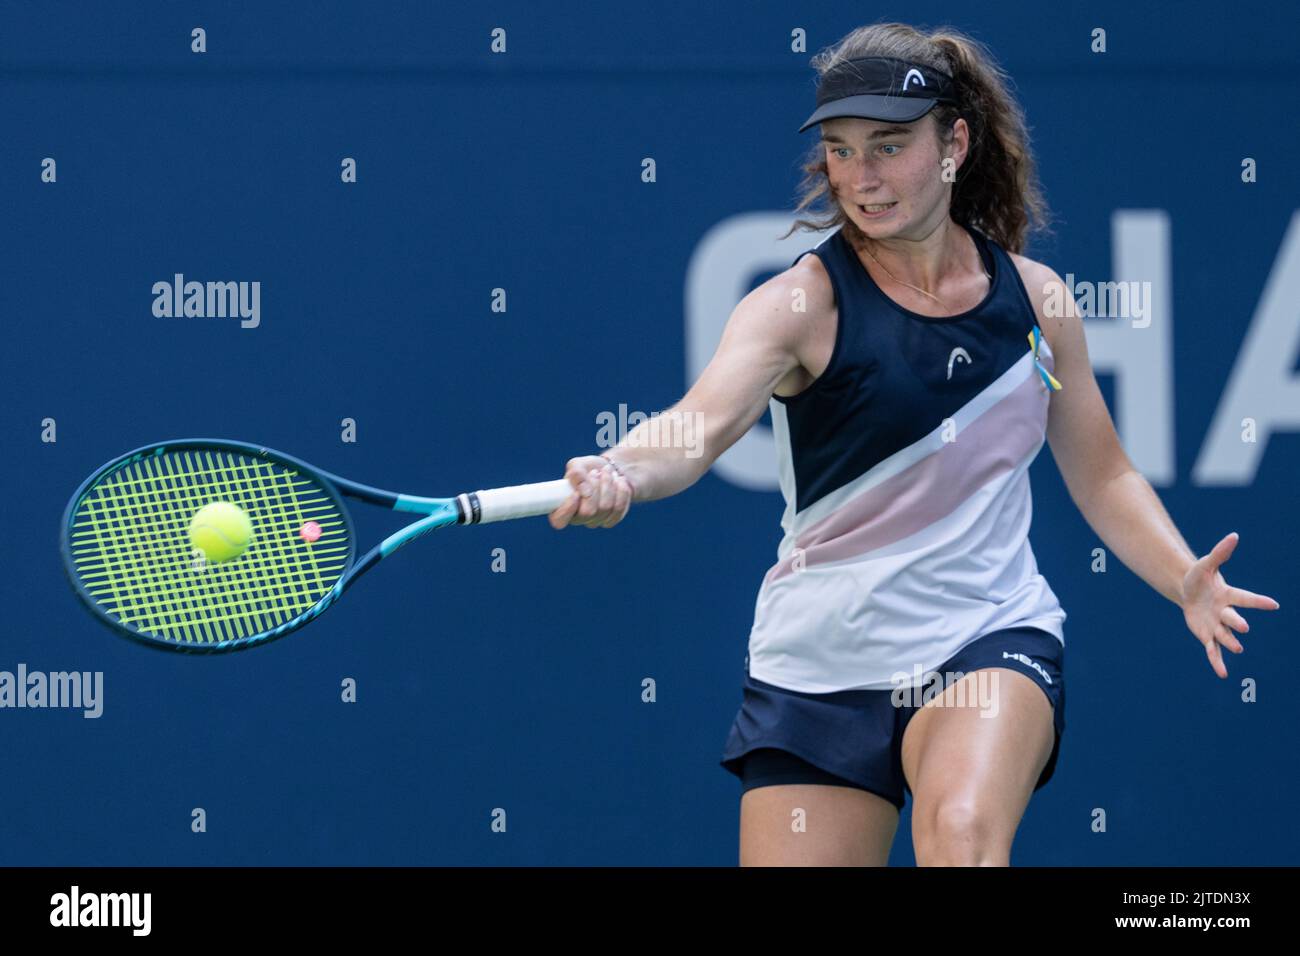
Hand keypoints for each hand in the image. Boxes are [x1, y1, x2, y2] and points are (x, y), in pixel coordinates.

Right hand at [548, 455, 633, 529]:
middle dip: (594, 488)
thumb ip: (576, 474)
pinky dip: (621, 491)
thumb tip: (585, 492)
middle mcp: (578, 518)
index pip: (559, 521)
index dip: (568, 508)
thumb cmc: (587, 468)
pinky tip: (619, 481)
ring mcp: (595, 521)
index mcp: (561, 507)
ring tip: (607, 472)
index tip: (576, 492)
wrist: (608, 469)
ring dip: (608, 484)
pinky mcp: (612, 518)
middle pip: (588, 512)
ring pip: (605, 508)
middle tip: (595, 472)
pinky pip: (619, 508)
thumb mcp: (577, 464)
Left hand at [1180, 532, 1279, 677]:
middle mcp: (1225, 612)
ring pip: (1225, 636)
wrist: (1188, 592)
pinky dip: (1217, 662)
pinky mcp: (1207, 636)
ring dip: (1230, 643)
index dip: (1258, 602)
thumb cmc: (1199, 578)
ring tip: (1238, 649)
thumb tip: (1234, 535)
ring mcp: (1216, 626)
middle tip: (1243, 627)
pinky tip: (1222, 674)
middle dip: (1237, 622)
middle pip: (1232, 618)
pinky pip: (1212, 651)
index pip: (1244, 598)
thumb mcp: (1205, 565)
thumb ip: (1220, 553)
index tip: (1274, 605)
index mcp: (1228, 595)